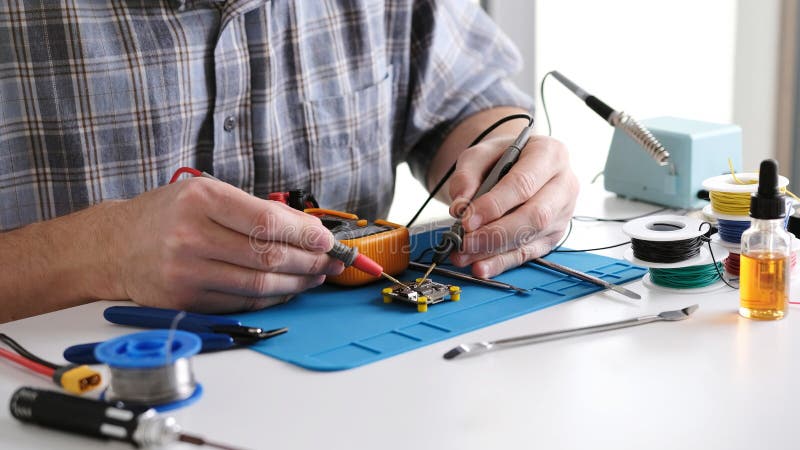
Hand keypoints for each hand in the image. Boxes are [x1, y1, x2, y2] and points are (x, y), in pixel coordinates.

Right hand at [107, 177, 343, 311]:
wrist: (113, 245)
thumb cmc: (167, 214)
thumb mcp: (205, 193)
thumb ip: (254, 209)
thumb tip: (309, 230)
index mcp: (200, 200)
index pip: (267, 221)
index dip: (305, 234)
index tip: (328, 241)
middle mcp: (190, 236)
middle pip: (267, 256)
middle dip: (309, 262)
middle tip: (331, 262)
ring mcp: (185, 272)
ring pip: (258, 284)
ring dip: (296, 283)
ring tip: (316, 277)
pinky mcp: (184, 300)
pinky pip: (241, 302)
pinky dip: (271, 297)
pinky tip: (287, 289)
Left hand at [446, 135, 578, 277]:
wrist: (518, 163)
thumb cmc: (502, 156)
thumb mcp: (480, 154)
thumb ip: (466, 176)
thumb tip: (459, 207)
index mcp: (550, 155)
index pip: (524, 184)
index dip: (494, 205)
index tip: (467, 220)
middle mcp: (563, 184)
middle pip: (534, 216)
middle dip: (496, 233)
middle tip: (465, 242)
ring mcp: (562, 213)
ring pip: (531, 238)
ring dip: (494, 251)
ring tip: (464, 256)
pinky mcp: (553, 235)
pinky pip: (528, 253)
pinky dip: (502, 262)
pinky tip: (481, 267)